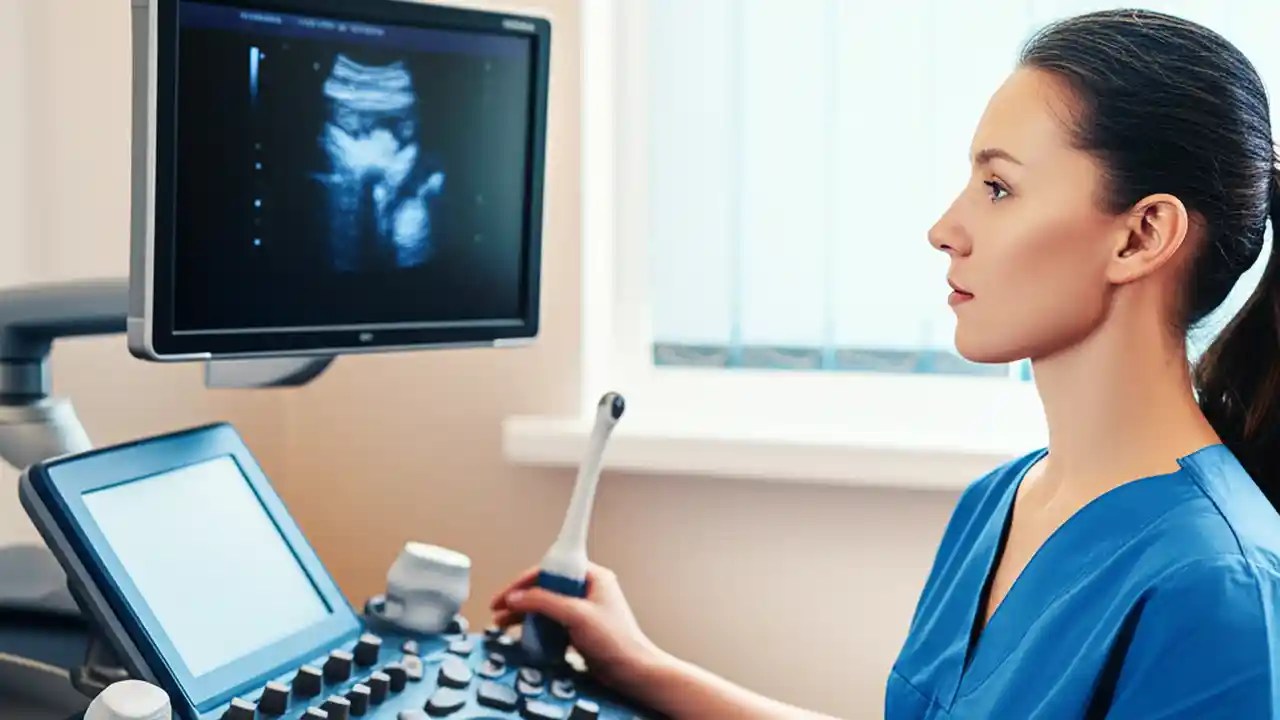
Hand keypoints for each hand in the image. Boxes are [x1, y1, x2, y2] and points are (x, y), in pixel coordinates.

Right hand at [490, 563, 668, 696]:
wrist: (633, 671)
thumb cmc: (615, 640)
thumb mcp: (576, 615)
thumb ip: (543, 602)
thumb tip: (515, 597)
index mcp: (593, 576)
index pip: (552, 569)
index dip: (525, 580)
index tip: (507, 593)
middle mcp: (588, 589)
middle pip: (546, 586)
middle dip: (521, 598)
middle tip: (500, 608)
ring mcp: (584, 610)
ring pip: (547, 605)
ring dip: (525, 613)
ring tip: (503, 623)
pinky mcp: (580, 629)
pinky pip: (553, 622)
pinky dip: (537, 627)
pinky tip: (522, 635)